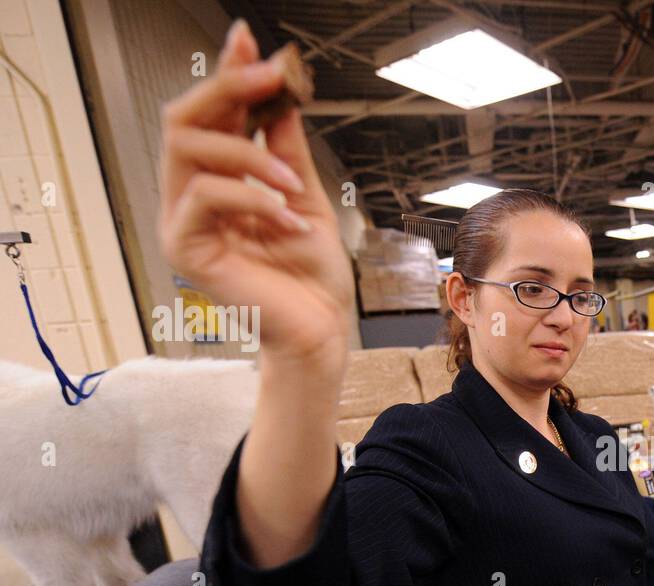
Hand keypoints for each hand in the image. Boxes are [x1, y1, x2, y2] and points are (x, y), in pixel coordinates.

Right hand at [158, 20, 354, 372]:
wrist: (320, 327)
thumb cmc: (311, 274)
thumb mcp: (307, 198)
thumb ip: (287, 150)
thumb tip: (280, 94)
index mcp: (219, 179)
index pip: (210, 115)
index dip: (226, 74)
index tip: (247, 39)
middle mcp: (190, 194)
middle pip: (183, 118)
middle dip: (228, 91)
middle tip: (271, 80)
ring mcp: (183, 220)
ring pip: (190, 149)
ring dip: (251, 156)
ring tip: (293, 187)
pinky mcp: (185, 247)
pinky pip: (206, 196)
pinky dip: (253, 198)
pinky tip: (285, 218)